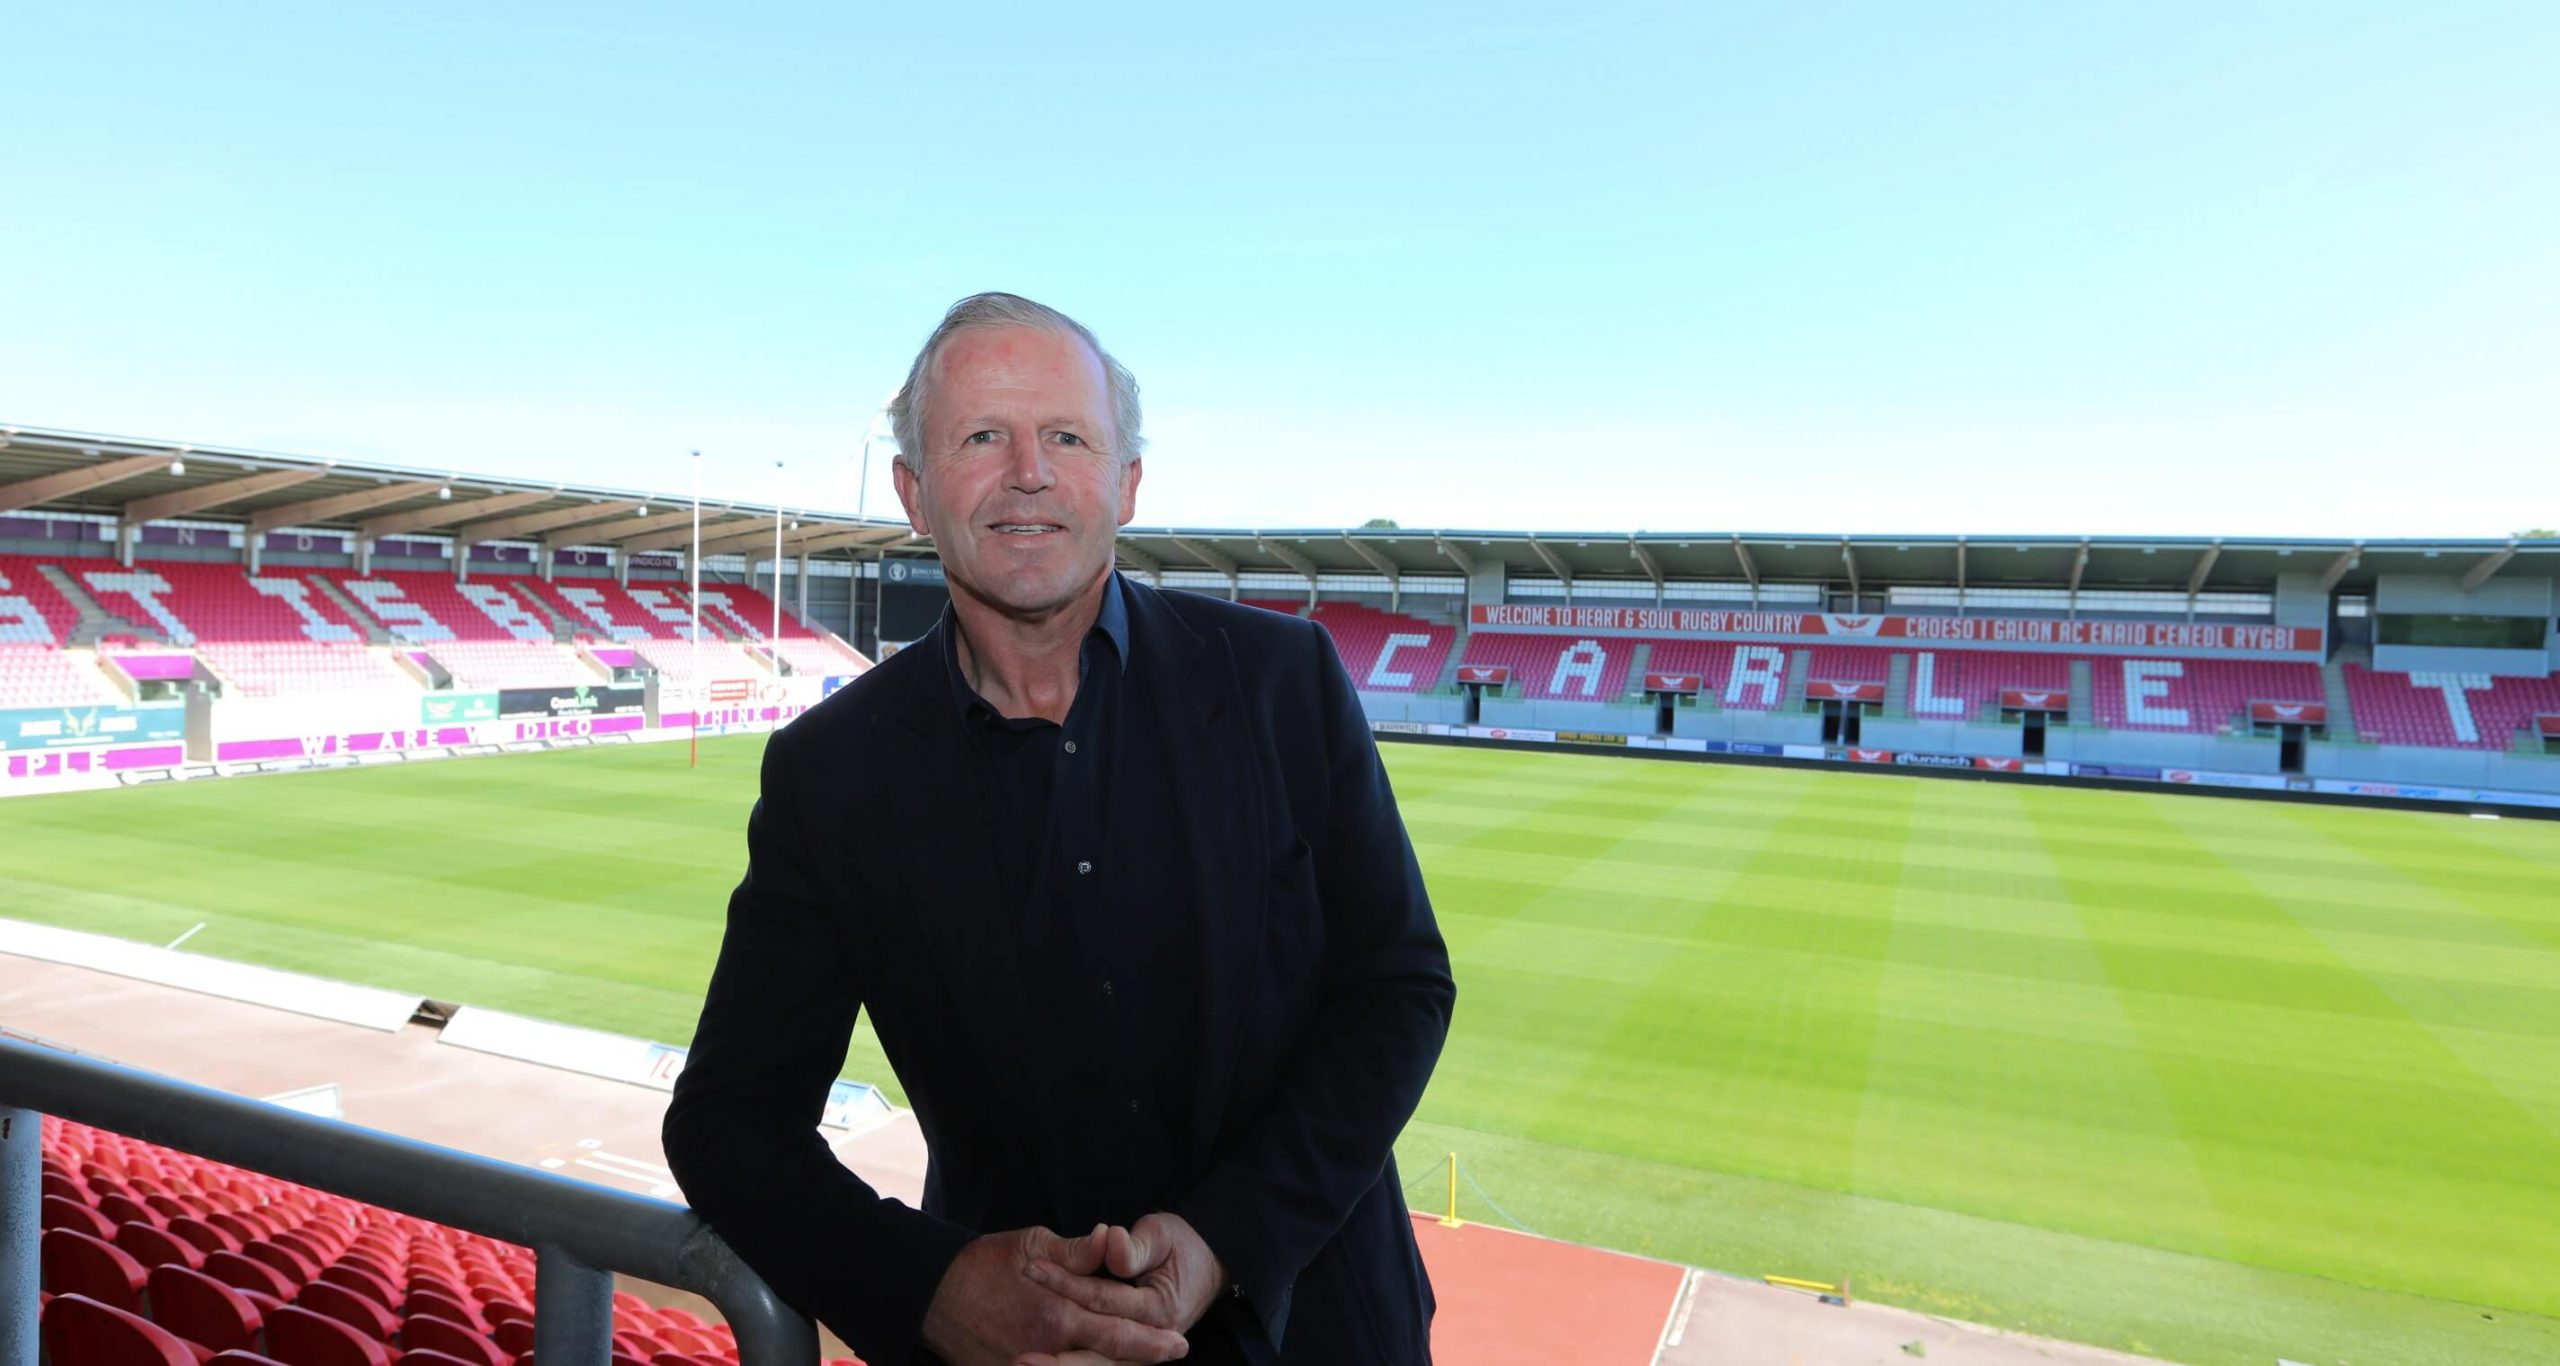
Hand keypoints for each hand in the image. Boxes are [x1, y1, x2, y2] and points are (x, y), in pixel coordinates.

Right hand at [922, 1225, 1190, 1365]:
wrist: (930, 1295)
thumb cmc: (983, 1265)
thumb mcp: (1031, 1244)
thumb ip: (1076, 1251)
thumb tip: (1111, 1238)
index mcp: (1057, 1316)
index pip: (1118, 1335)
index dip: (1152, 1343)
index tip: (1178, 1344)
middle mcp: (1046, 1350)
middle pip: (1106, 1364)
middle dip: (1142, 1361)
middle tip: (1173, 1352)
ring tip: (1141, 1360)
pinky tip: (1093, 1361)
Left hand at [1017, 1211, 1226, 1365]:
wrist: (1207, 1266)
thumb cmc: (1180, 1247)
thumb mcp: (1162, 1235)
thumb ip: (1136, 1246)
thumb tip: (1112, 1240)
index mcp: (1159, 1309)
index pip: (1104, 1299)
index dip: (1066, 1283)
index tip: (1031, 1269)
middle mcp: (1150, 1339)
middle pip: (1100, 1355)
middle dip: (1059, 1359)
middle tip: (1020, 1358)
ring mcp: (1142, 1354)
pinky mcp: (1131, 1357)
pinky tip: (1041, 1365)